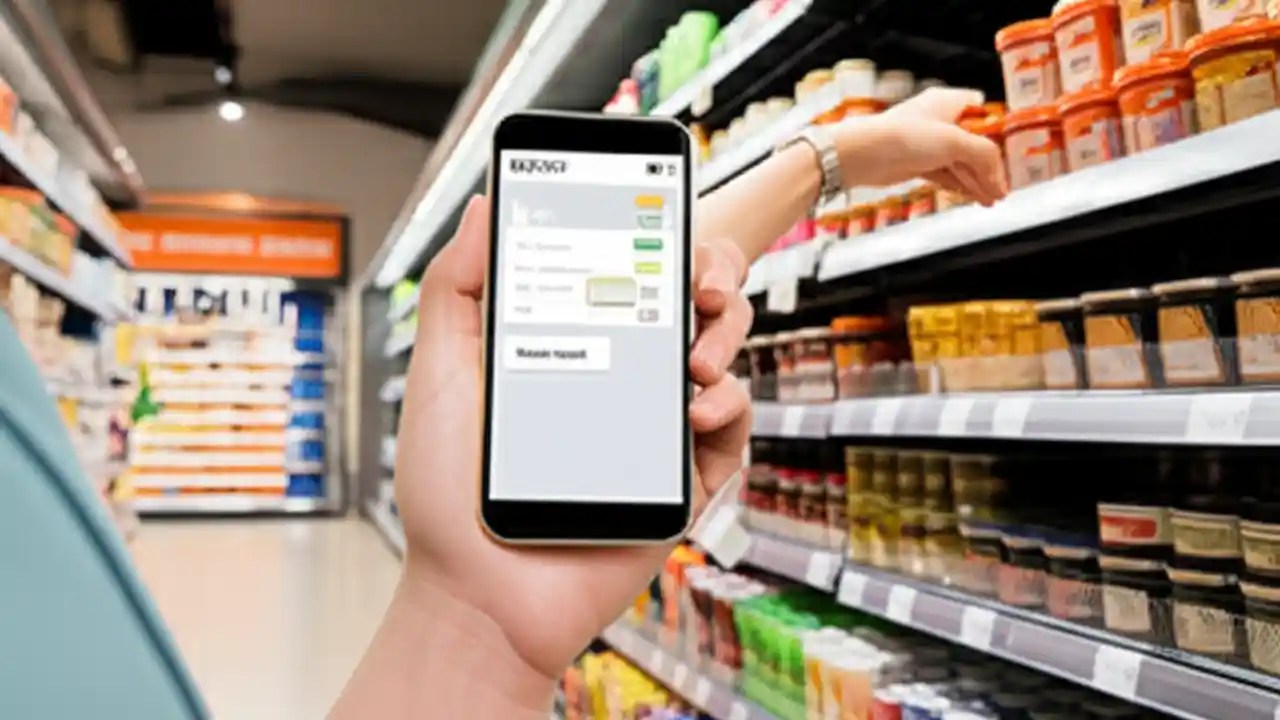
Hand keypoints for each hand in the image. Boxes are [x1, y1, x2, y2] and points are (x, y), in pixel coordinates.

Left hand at [392, 196, 751, 686]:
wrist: (476, 593)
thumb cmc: (449, 492)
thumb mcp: (442, 374)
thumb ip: (457, 288)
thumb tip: (485, 205)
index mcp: (574, 352)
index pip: (629, 278)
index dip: (657, 241)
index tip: (665, 214)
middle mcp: (622, 386)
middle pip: (688, 310)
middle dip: (711, 278)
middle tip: (699, 280)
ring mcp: (655, 435)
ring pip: (720, 362)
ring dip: (724, 337)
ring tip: (694, 353)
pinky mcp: (682, 486)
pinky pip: (730, 435)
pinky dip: (730, 408)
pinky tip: (698, 405)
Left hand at [834, 87, 1009, 205]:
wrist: (862, 155)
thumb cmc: (904, 137)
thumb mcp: (954, 141)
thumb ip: (983, 155)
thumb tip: (999, 174)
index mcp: (949, 102)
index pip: (983, 112)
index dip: (999, 131)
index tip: (1014, 151)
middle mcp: (939, 121)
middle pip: (974, 143)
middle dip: (990, 166)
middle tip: (1006, 188)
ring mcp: (926, 144)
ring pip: (960, 162)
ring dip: (978, 181)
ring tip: (994, 200)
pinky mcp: (915, 164)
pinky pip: (946, 175)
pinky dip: (961, 186)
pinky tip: (975, 197)